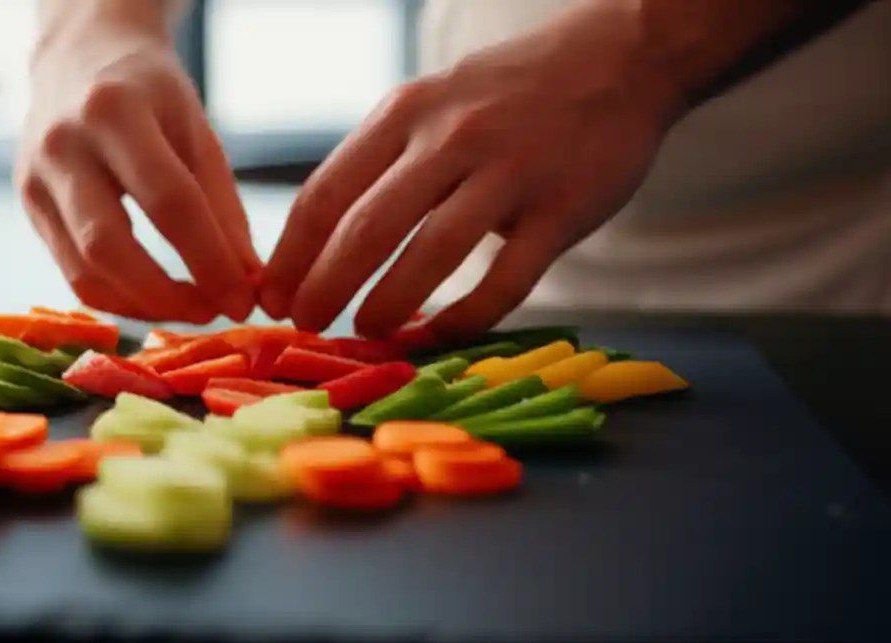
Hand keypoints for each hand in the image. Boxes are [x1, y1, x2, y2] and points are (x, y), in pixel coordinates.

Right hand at [15, 3, 258, 323]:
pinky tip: (156, 300)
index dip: (210, 260)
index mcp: (114, 111)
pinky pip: (73, 274)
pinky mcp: (28, 207)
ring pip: (85, 272)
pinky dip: (119, 298)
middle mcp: (62, 145)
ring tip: (192, 308)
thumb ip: (223, 208)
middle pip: (109, 246)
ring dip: (144, 306)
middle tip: (214, 313)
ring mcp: (35, 179)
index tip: (245, 299)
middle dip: (167, 296)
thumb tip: (248, 285)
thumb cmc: (150, 95)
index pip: (169, 201)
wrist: (79, 58)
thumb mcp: (196, 131)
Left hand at [258, 2, 684, 339]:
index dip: (292, 254)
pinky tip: (437, 336)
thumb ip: (382, 161)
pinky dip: (464, 318)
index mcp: (406, 112)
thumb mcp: (430, 103)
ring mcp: (510, 173)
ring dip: (388, 305)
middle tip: (304, 325)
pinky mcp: (562, 210)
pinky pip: (504, 281)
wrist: (621, 57)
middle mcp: (451, 137)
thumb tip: (317, 241)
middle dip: (324, 287)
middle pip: (365, 228)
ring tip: (365, 332)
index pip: (326, 192)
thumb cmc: (507, 94)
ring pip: (431, 255)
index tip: (271, 295)